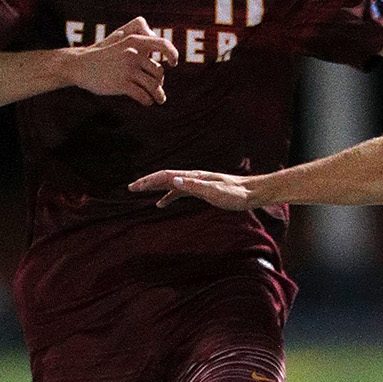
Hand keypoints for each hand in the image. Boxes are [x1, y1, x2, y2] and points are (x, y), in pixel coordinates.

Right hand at [65, 17, 178, 105]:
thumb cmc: (103, 57)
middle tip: (156, 88)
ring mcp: (128, 69)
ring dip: (158, 95)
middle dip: (159, 82)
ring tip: (158, 99)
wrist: (79, 65)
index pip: (163, 44)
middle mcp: (133, 53)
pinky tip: (146, 101)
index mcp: (135, 41)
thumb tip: (160, 65)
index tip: (173, 63)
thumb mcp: (120, 44)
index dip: (173, 54)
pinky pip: (144, 96)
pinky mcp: (122, 84)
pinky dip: (147, 101)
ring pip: (154, 86)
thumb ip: (139, 50)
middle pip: (159, 72)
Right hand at [131, 169, 261, 209]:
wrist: (252, 193)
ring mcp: (197, 183)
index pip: (165, 176)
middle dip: (147, 182)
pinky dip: (167, 196)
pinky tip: (161, 204)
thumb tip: (174, 180)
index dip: (148, 181)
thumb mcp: (215, 192)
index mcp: (194, 177)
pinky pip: (179, 192)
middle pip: (165, 178)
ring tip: (140, 192)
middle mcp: (193, 177)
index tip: (134, 187)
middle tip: (130, 188)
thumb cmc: (236, 194)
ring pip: (170, 184)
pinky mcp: (202, 190)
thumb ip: (195, 186)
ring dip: (154, 188)